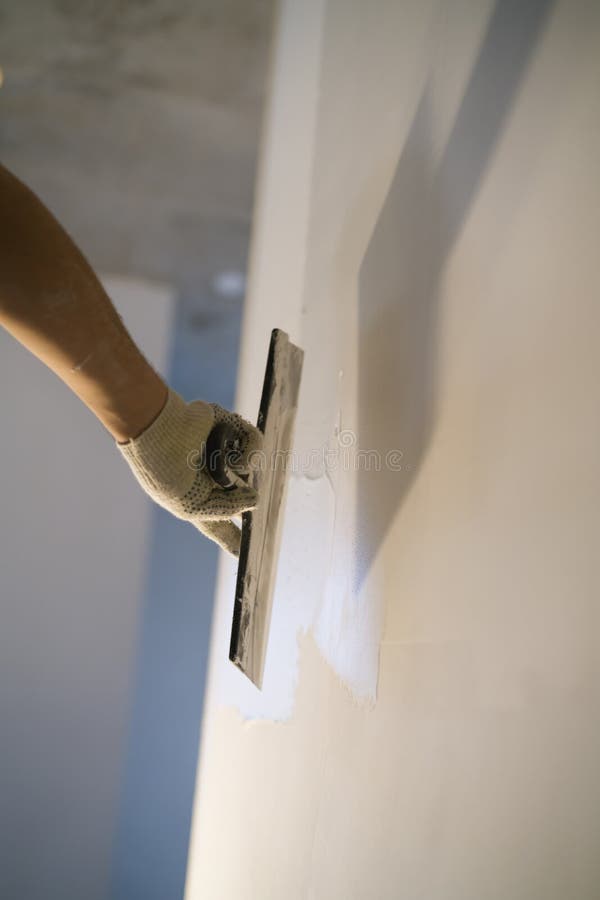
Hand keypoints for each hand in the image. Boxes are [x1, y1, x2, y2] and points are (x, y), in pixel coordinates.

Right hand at [118, 389, 261, 555]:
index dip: (233, 540)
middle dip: (251, 499)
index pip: (220, 527)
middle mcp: (212, 480)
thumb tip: (256, 499)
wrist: (161, 432)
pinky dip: (247, 450)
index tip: (247, 552)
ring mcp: (224, 455)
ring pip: (252, 469)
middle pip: (244, 495)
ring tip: (215, 462)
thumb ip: (225, 509)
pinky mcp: (232, 431)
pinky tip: (228, 448)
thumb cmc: (166, 473)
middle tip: (258, 506)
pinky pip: (255, 444)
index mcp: (197, 502)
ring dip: (238, 470)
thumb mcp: (191, 506)